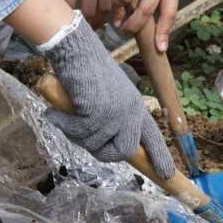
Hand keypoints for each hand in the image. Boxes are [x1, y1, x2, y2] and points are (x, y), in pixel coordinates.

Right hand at [37, 13, 174, 176]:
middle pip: (123, 151)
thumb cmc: (88, 70)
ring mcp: (115, 113)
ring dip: (76, 134)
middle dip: (103, 152)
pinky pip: (78, 133)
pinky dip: (63, 124)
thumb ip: (113, 119)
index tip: (167, 174)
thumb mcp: (109, 95)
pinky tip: (54, 112)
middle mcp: (130, 111)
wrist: (76, 49)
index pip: (153, 136)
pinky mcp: (97, 113)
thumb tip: (104, 146)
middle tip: (84, 137)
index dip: (160, 156)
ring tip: (68, 114)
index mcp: (136, 106)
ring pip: (95, 145)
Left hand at [47, 0, 115, 26]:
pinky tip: (111, 18)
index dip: (64, 16)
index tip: (62, 23)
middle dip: (84, 24)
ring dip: (100, 21)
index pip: (68, 2)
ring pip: (105, 8)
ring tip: (93, 26)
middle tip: (80, 31)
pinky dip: (116, 12)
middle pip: (88, 9)